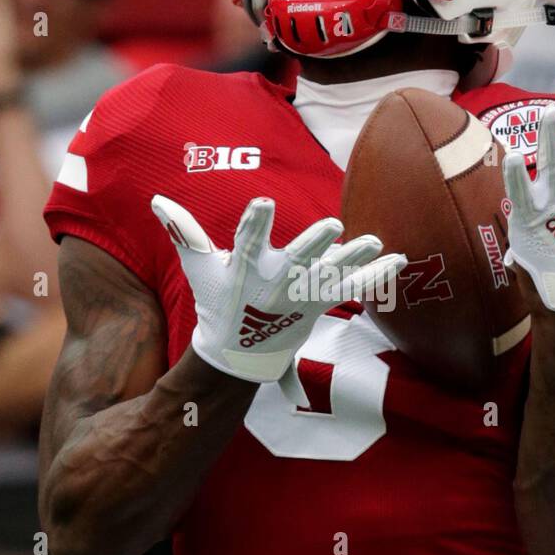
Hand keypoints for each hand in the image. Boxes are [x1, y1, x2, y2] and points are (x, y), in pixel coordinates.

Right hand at [152, 194, 405, 382]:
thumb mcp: (199, 269)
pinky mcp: (320, 304)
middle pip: (298, 261)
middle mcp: (276, 283)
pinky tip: (398, 259)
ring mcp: (301, 296)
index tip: (264, 202)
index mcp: (245, 270)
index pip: (248, 242)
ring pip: (331, 275)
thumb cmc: (218, 303)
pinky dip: (376, 276)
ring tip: (373, 240)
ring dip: (354, 258)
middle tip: (332, 225)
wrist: (239, 354)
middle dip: (315, 244)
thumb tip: (156, 200)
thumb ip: (184, 233)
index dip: (256, 222)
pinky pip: (353, 290)